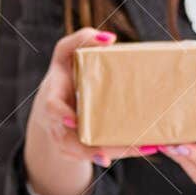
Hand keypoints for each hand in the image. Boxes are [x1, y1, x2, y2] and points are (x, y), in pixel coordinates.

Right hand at [25, 28, 153, 171]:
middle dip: (92, 148)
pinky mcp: (79, 149)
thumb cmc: (64, 73)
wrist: (55, 101)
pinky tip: (141, 149)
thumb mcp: (66, 52)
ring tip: (143, 148)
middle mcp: (58, 123)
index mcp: (53, 97)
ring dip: (114, 153)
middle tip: (117, 149)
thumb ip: (82, 38)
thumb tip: (109, 39)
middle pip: (70, 141)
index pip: (52, 108)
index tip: (73, 120)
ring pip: (85, 154)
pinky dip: (119, 154)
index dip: (61, 116)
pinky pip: (96, 156)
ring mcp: (67, 139)